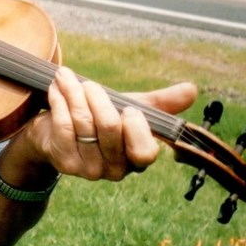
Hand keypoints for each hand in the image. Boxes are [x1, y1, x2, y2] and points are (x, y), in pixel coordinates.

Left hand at [22, 66, 196, 180]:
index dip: (136, 127)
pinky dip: (59, 100)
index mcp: (136, 158)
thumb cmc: (98, 120)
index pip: (145, 152)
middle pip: (110, 128)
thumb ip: (159, 103)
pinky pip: (62, 125)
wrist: (53, 133)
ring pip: (83, 123)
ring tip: (65, 76)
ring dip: (73, 93)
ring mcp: (88, 169)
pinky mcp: (64, 162)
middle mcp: (115, 169)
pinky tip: (56, 88)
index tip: (128, 107)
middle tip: (89, 83)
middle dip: (98, 98)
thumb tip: (192, 89)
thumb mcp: (129, 109)